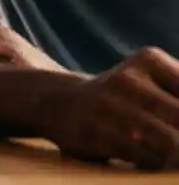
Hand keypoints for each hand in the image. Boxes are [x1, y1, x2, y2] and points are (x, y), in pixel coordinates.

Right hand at [40, 48, 178, 169]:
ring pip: (168, 141)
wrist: (59, 103)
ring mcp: (107, 106)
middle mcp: (127, 79)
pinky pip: (140, 156)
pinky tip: (157, 164)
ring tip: (177, 161)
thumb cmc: (124, 98)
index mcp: (149, 60)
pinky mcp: (93, 132)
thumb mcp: (153, 81)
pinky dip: (157, 165)